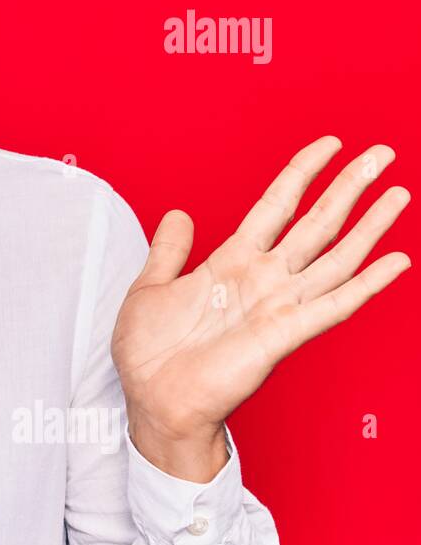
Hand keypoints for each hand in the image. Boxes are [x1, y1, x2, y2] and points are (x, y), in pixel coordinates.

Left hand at [113, 137, 409, 457]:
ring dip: (369, 226)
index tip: (331, 144)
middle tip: (383, 153)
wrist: (150, 400)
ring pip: (334, 257)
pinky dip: (365, 285)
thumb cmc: (148, 352)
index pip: (276, 205)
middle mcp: (262, 279)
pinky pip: (332, 306)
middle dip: (350, 187)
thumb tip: (178, 214)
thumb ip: (169, 251)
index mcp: (230, 262)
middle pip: (316, 222)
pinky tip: (396, 262)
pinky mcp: (282, 336)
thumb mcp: (150, 287)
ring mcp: (276, 305)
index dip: (302, 172)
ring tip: (399, 194)